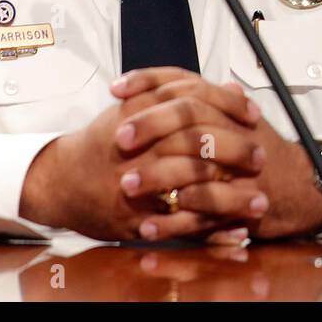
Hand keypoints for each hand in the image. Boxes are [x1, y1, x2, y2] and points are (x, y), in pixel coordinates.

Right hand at [20, 68, 264, 240]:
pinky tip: (235, 232)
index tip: (254, 115)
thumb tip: (233, 90)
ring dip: (231, 198)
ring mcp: (136, 184)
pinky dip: (210, 231)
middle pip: (198, 143)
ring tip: (260, 202)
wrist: (60, 178)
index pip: (194, 101)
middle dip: (236, 152)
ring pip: (192, 188)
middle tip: (262, 159)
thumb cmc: (106, 140)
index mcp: (141, 113)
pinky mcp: (133, 218)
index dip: (228, 107)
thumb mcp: (140, 106)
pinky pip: (178, 227)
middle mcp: (139, 147)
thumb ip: (185, 95)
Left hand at [113, 68, 321, 239]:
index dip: (151, 82)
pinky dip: (173, 221)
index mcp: (230, 109)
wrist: (305, 188)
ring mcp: (240, 167)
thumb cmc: (266, 153)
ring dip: (156, 176)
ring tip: (125, 185)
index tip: (117, 90)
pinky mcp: (242, 203)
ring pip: (194, 164)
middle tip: (119, 139)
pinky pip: (203, 211)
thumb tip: (182, 83)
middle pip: (190, 116)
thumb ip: (213, 103)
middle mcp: (236, 131)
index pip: (188, 83)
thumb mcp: (242, 120)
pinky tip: (147, 226)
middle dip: (150, 125)